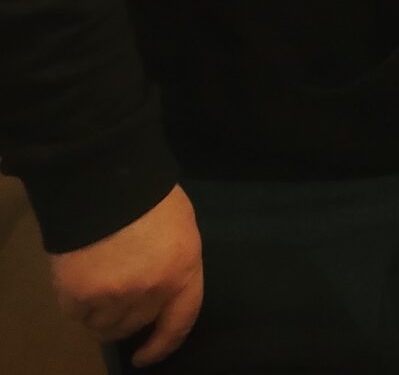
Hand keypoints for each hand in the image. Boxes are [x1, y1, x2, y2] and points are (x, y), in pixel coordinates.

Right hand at [49, 187, 203, 366]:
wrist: (105, 179)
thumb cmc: (149, 196)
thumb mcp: (179, 226)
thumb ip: (174, 261)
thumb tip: (160, 288)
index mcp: (184, 268)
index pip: (181, 321)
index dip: (164, 344)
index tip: (146, 355)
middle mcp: (152, 290)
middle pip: (135, 324)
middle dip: (127, 315)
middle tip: (118, 290)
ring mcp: (115, 295)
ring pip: (104, 326)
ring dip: (101, 311)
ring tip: (99, 278)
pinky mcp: (80, 296)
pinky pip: (78, 315)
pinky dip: (78, 302)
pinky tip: (81, 275)